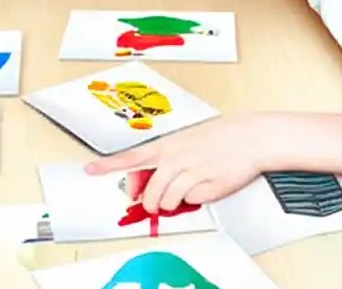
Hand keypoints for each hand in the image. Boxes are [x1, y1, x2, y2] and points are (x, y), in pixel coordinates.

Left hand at [84, 114, 276, 211]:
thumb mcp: (187, 142)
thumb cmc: (221, 139)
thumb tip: (151, 183)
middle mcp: (176, 158)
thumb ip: (167, 160)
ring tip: (185, 192)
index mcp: (167, 145)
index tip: (89, 169)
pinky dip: (197, 200)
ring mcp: (192, 171)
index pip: (130, 157)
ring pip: (168, 201)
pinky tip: (206, 185)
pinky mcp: (209, 185)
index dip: (108, 165)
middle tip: (157, 203)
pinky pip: (193, 202)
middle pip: (150, 192)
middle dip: (151, 203)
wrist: (251, 137)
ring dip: (173, 204)